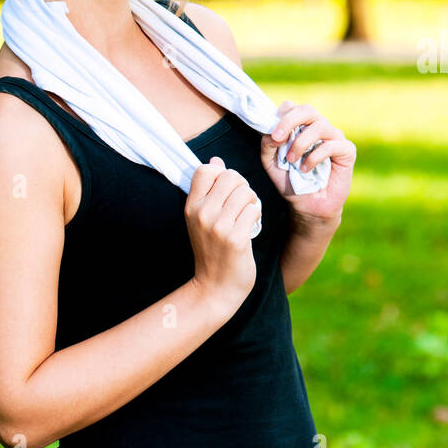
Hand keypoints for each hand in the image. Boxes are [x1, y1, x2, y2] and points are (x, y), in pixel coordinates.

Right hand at [185, 156, 260, 307]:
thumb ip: (209, 188)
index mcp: (191, 206)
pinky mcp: (236, 238)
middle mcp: (202, 214)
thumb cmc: (213, 249)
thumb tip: (216, 160)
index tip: (226, 189)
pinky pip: (254, 210)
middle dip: (242, 186)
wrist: (215, 287)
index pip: (206, 170)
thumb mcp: (202, 218)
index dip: (222, 173)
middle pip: (231, 176)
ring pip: (246, 192)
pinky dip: (256, 215)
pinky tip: (250, 226)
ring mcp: (218, 226)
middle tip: (242, 202)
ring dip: (251, 201)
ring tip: (246, 215)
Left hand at [259, 100, 354, 231]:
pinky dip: (315, 157)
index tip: (273, 135)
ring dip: (301, 143)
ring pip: (320, 126)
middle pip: (307, 110)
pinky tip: (306, 169)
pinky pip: (332, 145)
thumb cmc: (292, 183)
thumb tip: (272, 132)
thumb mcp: (272, 165)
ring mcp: (335, 138)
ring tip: (292, 161)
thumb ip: (268, 146)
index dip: (281, 117)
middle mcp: (319, 128)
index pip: (292, 107)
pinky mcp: (347, 151)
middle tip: (278, 138)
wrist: (308, 207)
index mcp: (301, 127)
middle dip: (290, 121)